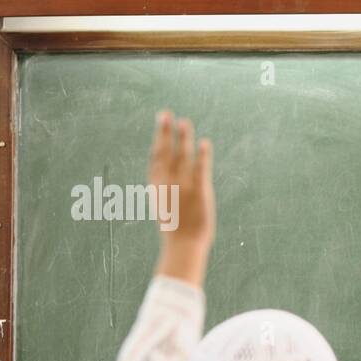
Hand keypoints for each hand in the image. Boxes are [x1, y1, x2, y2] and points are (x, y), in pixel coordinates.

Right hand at [150, 111, 214, 286]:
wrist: (183, 247)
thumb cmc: (176, 232)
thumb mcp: (166, 209)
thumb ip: (167, 193)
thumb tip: (168, 186)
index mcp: (157, 188)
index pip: (156, 159)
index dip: (158, 140)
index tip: (160, 124)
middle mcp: (167, 183)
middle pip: (164, 152)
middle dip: (164, 132)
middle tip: (165, 113)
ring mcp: (182, 186)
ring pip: (182, 156)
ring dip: (183, 138)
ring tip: (184, 122)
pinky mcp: (199, 191)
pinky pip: (200, 168)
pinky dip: (202, 155)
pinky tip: (204, 143)